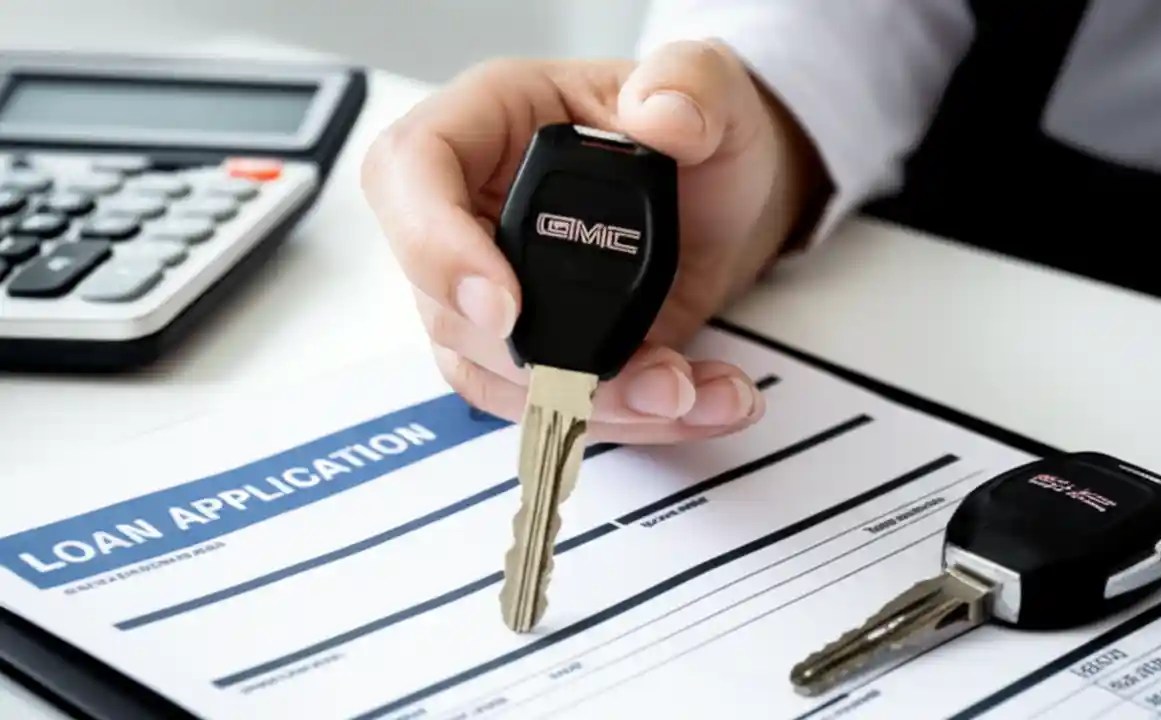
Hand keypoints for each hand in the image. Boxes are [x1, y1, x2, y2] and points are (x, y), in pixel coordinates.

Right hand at [362, 40, 827, 442]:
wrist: (733, 200)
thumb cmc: (699, 130)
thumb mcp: (711, 85)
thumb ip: (694, 84)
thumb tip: (662, 112)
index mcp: (490, 122)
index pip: (410, 172)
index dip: (434, 248)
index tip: (504, 307)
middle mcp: (475, 211)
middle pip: (444, 305)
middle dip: (536, 361)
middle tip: (633, 372)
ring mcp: (500, 288)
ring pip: (495, 375)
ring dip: (592, 404)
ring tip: (686, 391)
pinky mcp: (538, 348)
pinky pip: (549, 403)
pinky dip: (626, 416)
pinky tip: (698, 400)